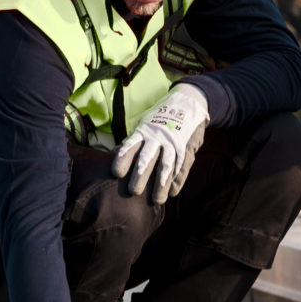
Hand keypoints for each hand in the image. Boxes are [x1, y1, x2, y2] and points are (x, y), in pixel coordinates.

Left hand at [112, 81, 211, 204]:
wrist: (188, 101)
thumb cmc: (159, 118)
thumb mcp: (144, 124)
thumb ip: (132, 141)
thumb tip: (112, 154)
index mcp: (144, 131)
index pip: (130, 146)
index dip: (123, 159)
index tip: (116, 174)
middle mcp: (158, 137)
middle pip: (147, 159)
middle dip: (140, 176)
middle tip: (133, 192)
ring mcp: (174, 143)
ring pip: (166, 166)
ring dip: (161, 185)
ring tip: (157, 200)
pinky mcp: (187, 148)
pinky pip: (182, 167)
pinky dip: (177, 181)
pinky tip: (172, 192)